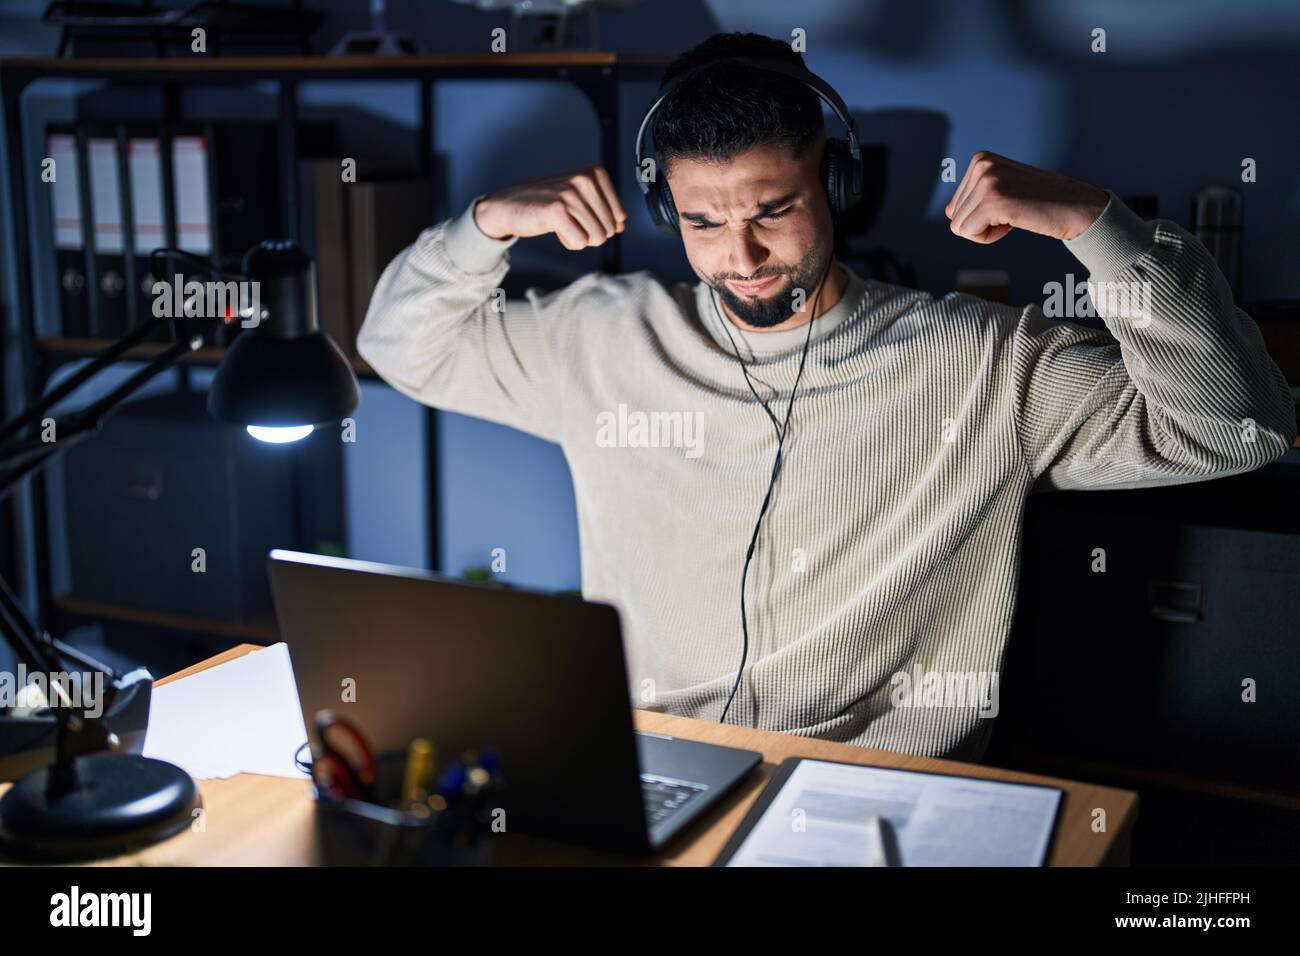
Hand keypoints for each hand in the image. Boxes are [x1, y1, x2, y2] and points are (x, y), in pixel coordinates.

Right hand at [474, 165, 626, 249]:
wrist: (509, 204)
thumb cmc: (547, 203)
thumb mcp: (580, 198)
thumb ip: (604, 209)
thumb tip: (621, 225)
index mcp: (595, 174)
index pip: (620, 216)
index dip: (600, 224)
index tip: (580, 214)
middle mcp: (585, 180)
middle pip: (609, 230)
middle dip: (589, 233)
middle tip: (569, 220)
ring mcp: (570, 194)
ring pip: (596, 237)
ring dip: (578, 237)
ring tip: (561, 222)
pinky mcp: (557, 211)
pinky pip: (579, 243)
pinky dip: (568, 242)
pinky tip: (555, 228)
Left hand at [944, 151, 1108, 243]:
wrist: (1076, 207)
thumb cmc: (1040, 202)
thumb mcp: (1002, 186)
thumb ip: (976, 193)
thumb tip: (950, 213)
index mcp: (980, 159)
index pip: (954, 206)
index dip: (979, 217)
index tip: (1007, 206)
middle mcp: (980, 165)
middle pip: (953, 216)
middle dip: (980, 224)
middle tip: (1012, 212)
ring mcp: (987, 181)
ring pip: (959, 227)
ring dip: (986, 231)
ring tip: (1014, 215)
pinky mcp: (993, 200)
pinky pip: (970, 233)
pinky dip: (990, 237)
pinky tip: (1013, 222)